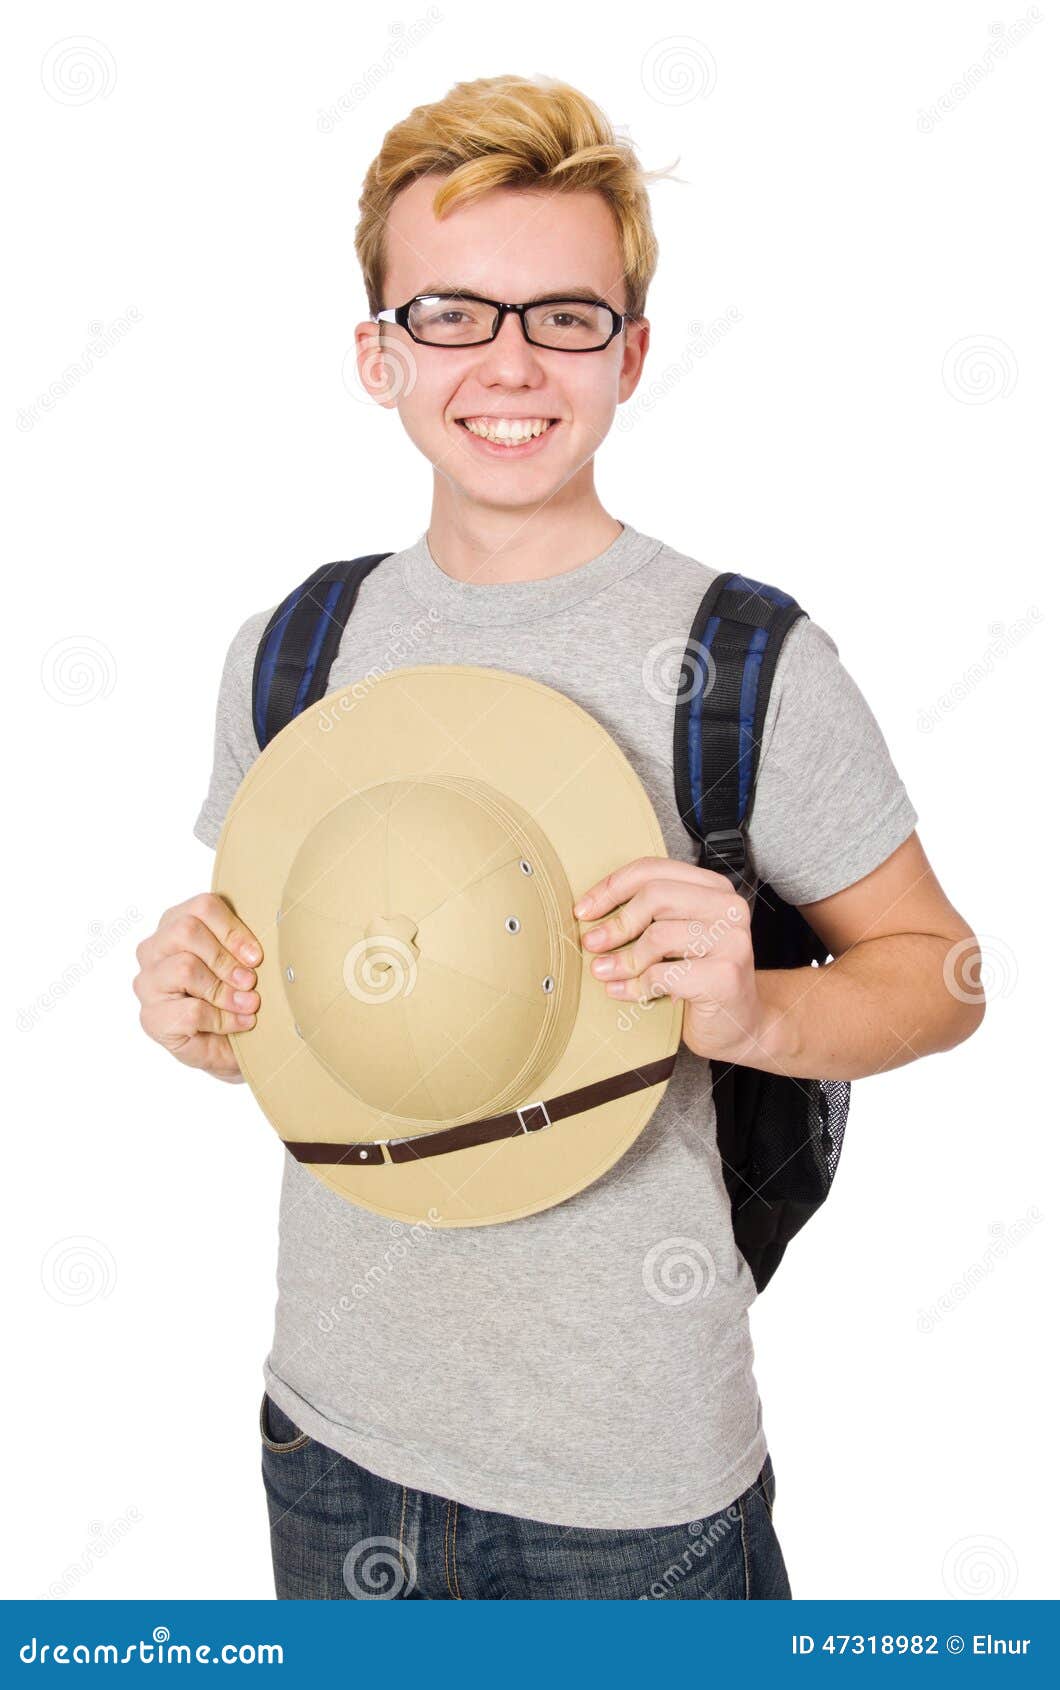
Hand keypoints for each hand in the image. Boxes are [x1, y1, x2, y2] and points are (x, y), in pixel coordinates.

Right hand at [133, 893, 262, 1081]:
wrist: (229, 1045)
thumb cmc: (233, 997)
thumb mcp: (241, 964)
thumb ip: (242, 947)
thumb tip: (255, 952)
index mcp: (176, 925)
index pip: (202, 907)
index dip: (233, 930)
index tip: (256, 956)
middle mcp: (154, 950)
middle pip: (186, 931)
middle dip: (225, 958)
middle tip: (250, 980)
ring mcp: (148, 983)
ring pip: (184, 967)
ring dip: (225, 990)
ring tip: (249, 1004)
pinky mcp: (151, 1018)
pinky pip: (190, 1010)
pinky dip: (223, 1019)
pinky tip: (240, 1023)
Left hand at [573, 855, 768, 1064]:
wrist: (741, 1023)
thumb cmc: (701, 978)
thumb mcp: (675, 937)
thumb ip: (648, 916)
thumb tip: (590, 912)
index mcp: (713, 888)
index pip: (653, 870)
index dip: (611, 887)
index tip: (584, 910)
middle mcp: (728, 908)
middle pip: (655, 896)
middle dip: (616, 923)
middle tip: (592, 944)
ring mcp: (731, 941)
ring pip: (658, 936)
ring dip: (623, 959)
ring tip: (604, 972)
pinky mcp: (725, 976)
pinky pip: (664, 974)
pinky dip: (636, 986)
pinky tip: (624, 992)